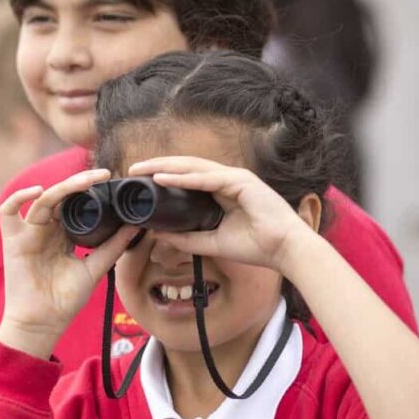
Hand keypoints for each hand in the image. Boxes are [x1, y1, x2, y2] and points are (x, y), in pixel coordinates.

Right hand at [0, 169, 138, 357]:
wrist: (44, 322)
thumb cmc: (66, 299)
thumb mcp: (95, 268)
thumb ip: (113, 246)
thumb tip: (137, 225)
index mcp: (63, 234)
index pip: (75, 203)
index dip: (89, 190)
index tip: (111, 182)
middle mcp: (45, 229)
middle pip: (60, 196)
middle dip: (79, 183)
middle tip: (102, 175)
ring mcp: (28, 233)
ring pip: (41, 199)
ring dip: (61, 188)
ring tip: (84, 183)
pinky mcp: (12, 241)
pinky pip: (7, 211)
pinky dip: (19, 197)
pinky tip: (37, 192)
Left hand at [126, 156, 317, 272]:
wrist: (285, 251)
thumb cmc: (255, 246)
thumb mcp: (212, 243)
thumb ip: (187, 238)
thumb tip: (158, 233)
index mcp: (221, 191)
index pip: (186, 178)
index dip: (162, 177)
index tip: (139, 181)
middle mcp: (226, 180)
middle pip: (186, 168)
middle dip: (158, 167)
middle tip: (133, 170)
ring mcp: (235, 178)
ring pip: (193, 167)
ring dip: (165, 167)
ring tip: (142, 169)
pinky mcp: (242, 182)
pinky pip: (207, 178)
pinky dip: (184, 178)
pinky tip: (164, 178)